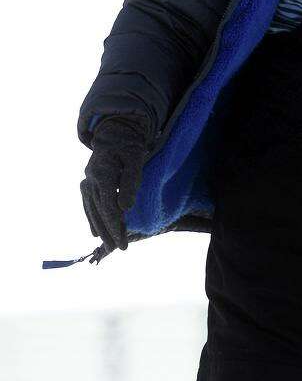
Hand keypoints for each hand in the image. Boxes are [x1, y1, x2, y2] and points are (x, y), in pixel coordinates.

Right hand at [81, 115, 153, 250]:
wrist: (114, 132)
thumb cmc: (129, 145)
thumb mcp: (136, 160)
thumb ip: (131, 183)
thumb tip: (125, 208)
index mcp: (103, 174)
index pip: (109, 207)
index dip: (115, 227)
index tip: (124, 242)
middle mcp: (91, 180)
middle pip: (99, 212)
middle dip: (109, 232)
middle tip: (120, 248)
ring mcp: (86, 182)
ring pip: (91, 210)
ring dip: (100, 228)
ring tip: (109, 245)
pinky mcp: (87, 183)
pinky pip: (87, 205)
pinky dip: (91, 218)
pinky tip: (95, 231)